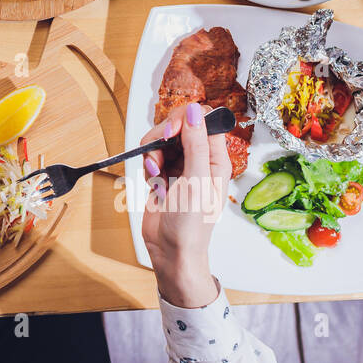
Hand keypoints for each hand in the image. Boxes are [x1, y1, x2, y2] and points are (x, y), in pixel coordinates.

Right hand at [140, 102, 228, 308]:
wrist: (171, 251)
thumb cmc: (192, 225)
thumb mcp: (197, 180)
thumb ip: (195, 144)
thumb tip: (195, 110)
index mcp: (216, 158)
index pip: (203, 120)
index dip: (185, 119)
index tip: (171, 131)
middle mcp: (199, 158)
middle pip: (177, 125)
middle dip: (163, 137)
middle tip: (158, 154)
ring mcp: (180, 166)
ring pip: (160, 139)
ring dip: (152, 152)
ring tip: (155, 173)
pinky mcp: (162, 174)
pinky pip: (150, 154)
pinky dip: (147, 163)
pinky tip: (152, 181)